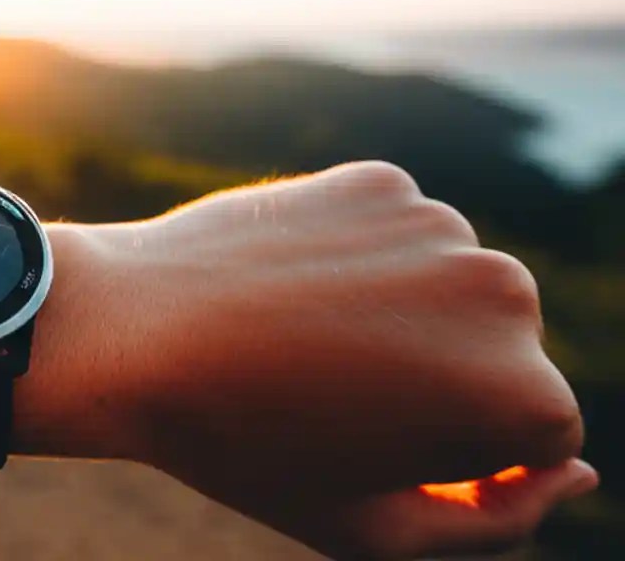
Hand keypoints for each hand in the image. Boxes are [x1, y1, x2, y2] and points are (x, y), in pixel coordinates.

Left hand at [41, 161, 593, 558]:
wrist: (132, 335)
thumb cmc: (247, 447)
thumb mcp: (371, 527)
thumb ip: (496, 521)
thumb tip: (574, 468)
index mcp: (519, 394)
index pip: (537, 439)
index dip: (455, 453)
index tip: (371, 446)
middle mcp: (503, 293)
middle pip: (503, 356)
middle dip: (440, 382)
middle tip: (331, 395)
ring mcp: (441, 225)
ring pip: (450, 290)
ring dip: (402, 317)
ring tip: (304, 339)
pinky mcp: (381, 181)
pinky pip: (398, 236)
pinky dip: (362, 261)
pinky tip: (292, 285)